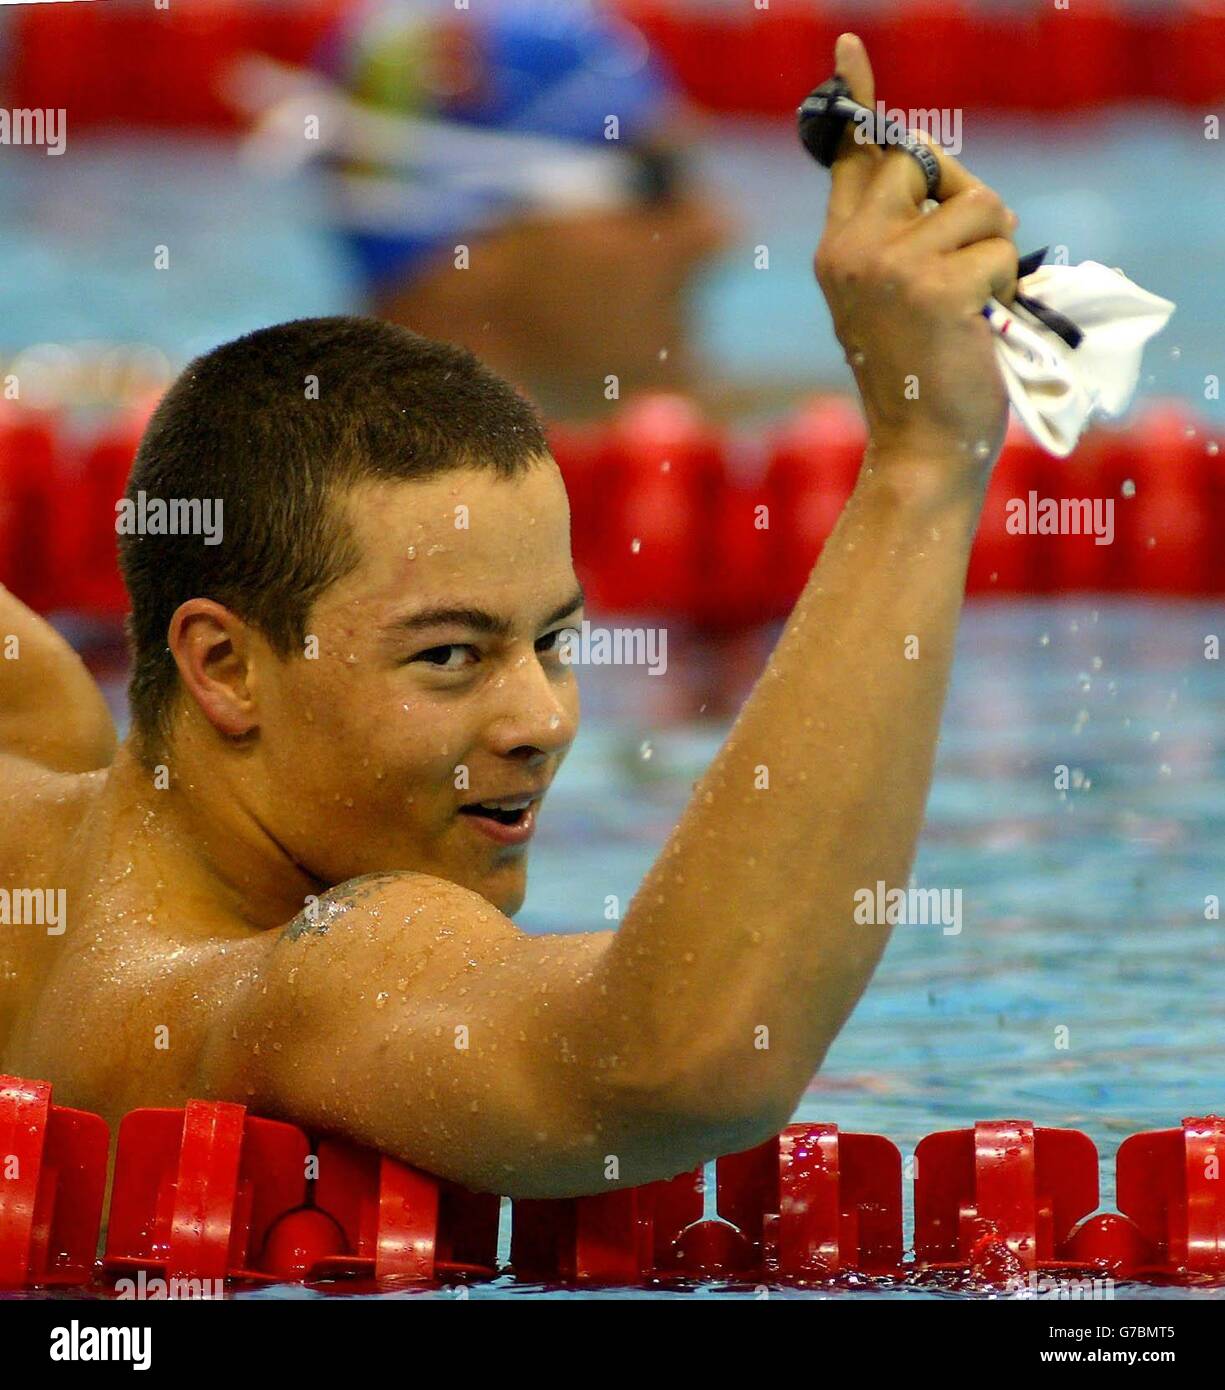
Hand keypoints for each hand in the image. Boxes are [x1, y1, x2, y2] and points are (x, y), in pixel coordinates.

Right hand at [813, 34, 1018, 470]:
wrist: (920, 449)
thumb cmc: (917, 376)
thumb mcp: (895, 297)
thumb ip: (901, 235)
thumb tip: (939, 169)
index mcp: (836, 251)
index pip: (855, 158)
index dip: (859, 101)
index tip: (850, 46)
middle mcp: (852, 251)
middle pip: (926, 164)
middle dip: (964, 203)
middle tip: (962, 266)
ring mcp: (890, 269)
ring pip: (978, 205)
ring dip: (994, 251)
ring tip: (970, 308)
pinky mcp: (935, 290)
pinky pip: (999, 251)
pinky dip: (1005, 289)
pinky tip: (978, 328)